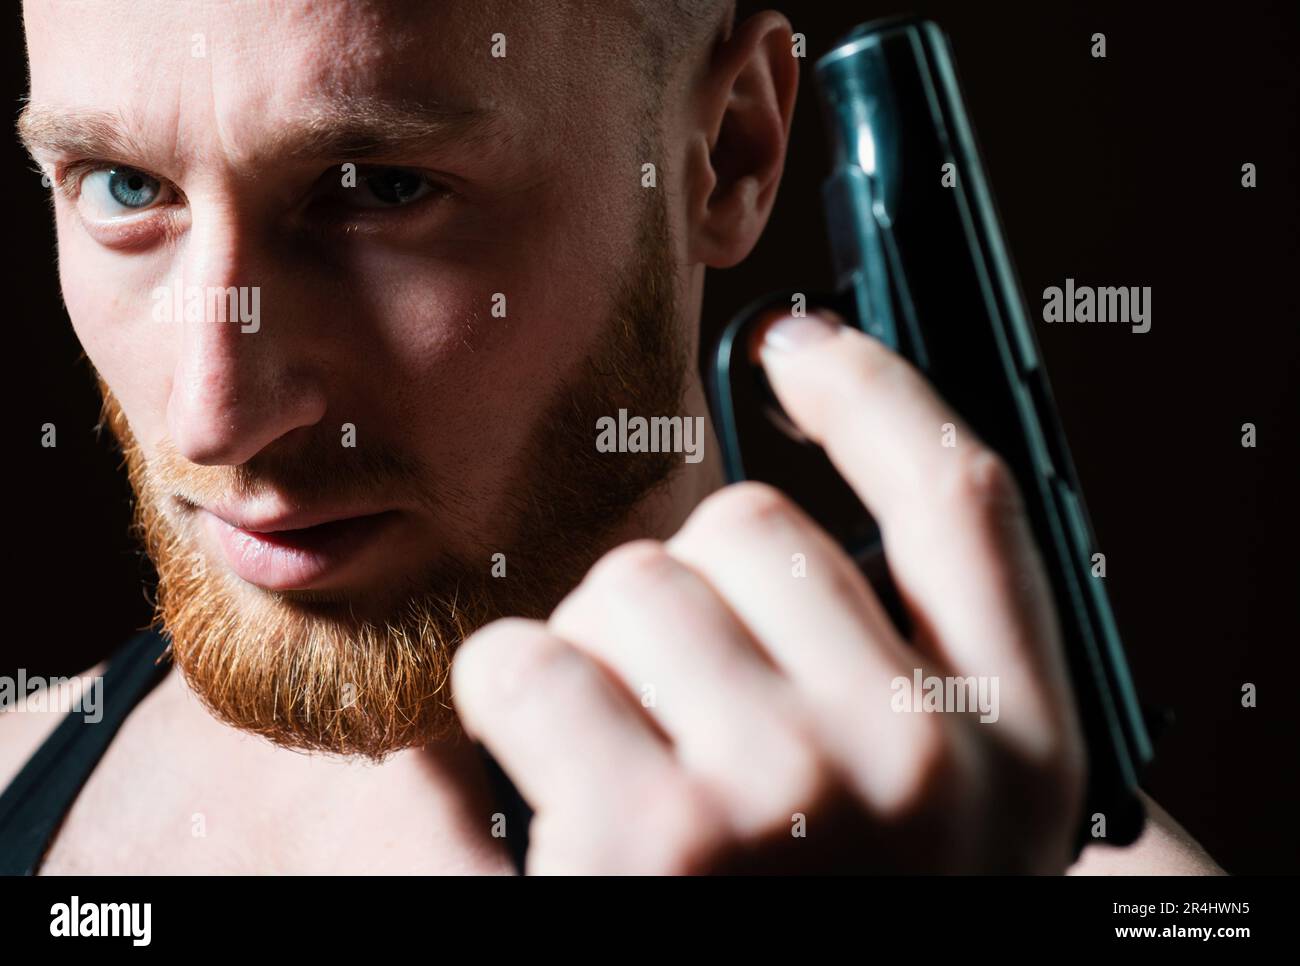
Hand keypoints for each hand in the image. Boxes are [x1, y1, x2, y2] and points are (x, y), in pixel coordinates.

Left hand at [452, 311, 1085, 872]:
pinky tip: (544, 788)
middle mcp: (929, 762)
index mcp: (1018, 749)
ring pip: (631, 583)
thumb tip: (749, 512)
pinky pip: (528, 660)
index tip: (799, 342)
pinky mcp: (651, 834)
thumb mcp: (912, 817)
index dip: (877, 395)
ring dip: (597, 657)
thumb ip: (880, 666)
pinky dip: (506, 706)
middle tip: (678, 712)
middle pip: (754, 527)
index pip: (965, 499)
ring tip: (621, 770)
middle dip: (683, 594)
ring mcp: (793, 796)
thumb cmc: (814, 922)